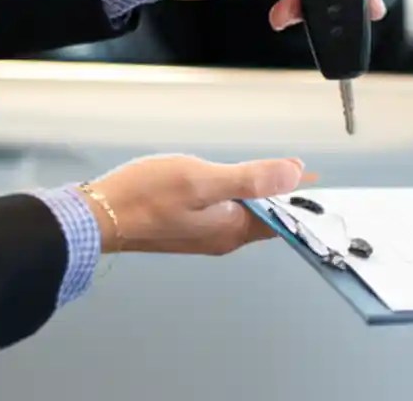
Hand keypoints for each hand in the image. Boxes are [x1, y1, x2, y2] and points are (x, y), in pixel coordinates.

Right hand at [82, 154, 312, 254]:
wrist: (97, 216)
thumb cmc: (146, 197)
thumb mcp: (203, 180)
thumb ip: (251, 178)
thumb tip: (293, 174)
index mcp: (232, 229)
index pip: (281, 216)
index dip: (298, 196)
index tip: (315, 180)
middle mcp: (222, 237)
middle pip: (265, 218)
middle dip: (284, 197)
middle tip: (301, 176)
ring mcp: (204, 235)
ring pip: (245, 215)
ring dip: (262, 197)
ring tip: (277, 178)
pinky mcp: (188, 228)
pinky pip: (225, 213)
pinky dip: (240, 198)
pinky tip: (236, 186)